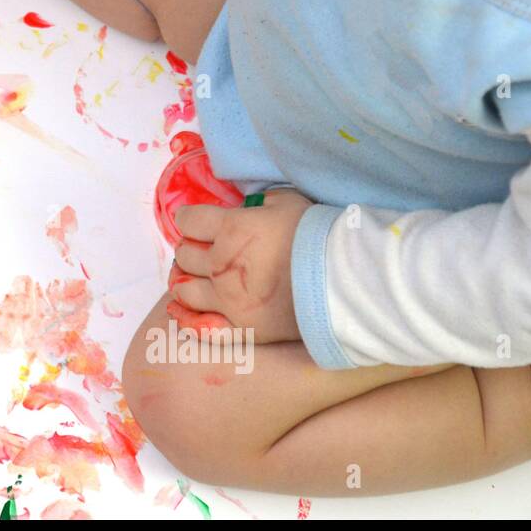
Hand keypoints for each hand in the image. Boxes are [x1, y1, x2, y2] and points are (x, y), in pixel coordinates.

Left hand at [166, 189, 312, 342]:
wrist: (346, 281)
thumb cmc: (319, 236)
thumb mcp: (289, 202)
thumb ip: (264, 202)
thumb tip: (255, 204)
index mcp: (230, 229)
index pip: (189, 220)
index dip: (189, 218)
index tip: (196, 221)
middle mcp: (221, 264)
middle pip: (184, 254)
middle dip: (189, 248)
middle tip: (200, 249)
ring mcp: (228, 300)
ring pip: (184, 290)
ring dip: (184, 280)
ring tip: (193, 278)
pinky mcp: (242, 328)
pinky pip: (201, 328)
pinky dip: (188, 319)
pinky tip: (184, 312)